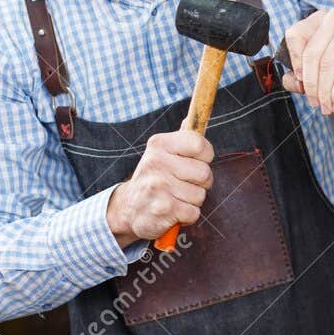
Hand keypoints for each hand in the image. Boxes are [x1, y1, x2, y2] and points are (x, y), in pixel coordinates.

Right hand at [106, 130, 214, 245]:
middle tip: (184, 184)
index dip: (205, 156)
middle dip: (201, 183)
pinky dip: (188, 215)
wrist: (128, 209)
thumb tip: (191, 119)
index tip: (197, 161)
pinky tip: (173, 211)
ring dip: (193, 200)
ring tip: (175, 197)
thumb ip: (180, 139)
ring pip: (200, 195)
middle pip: (204, 173)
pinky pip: (194, 212)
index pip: (199, 144)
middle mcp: (156, 162)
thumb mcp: (161, 154)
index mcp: (159, 144)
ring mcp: (159, 186)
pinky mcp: (163, 209)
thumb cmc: (154, 178)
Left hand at [281, 8, 333, 112]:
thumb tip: (289, 81)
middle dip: (311, 85)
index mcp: (320, 19)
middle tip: (315, 103)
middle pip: (312, 54)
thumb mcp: (324, 72)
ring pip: (328, 65)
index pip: (295, 35)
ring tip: (327, 107)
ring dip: (325, 92)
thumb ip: (302, 76)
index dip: (295, 61)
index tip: (300, 82)